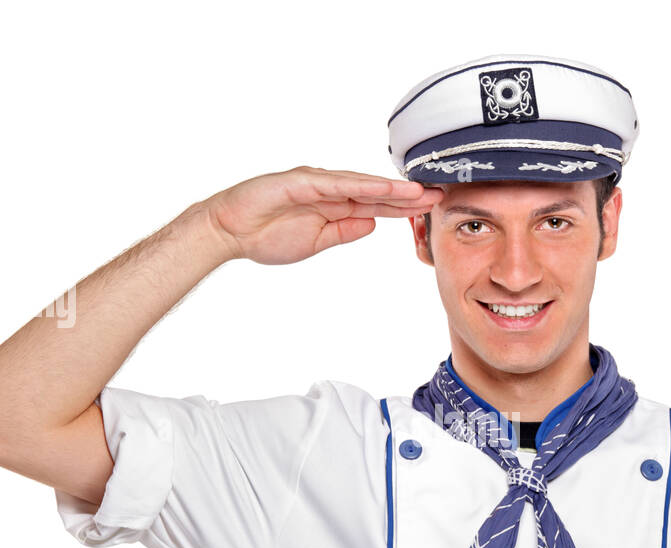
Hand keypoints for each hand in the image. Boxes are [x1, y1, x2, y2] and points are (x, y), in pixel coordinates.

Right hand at [207, 166, 444, 264]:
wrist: (229, 232)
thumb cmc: (267, 236)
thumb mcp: (317, 242)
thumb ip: (345, 231)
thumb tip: (372, 224)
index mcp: (335, 206)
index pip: (377, 205)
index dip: (404, 206)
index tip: (432, 207)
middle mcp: (329, 189)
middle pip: (376, 190)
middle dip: (408, 193)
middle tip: (441, 192)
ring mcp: (316, 183)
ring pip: (361, 184)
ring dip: (391, 187)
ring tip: (419, 191)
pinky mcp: (300, 182)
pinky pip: (335, 183)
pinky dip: (359, 185)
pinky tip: (382, 188)